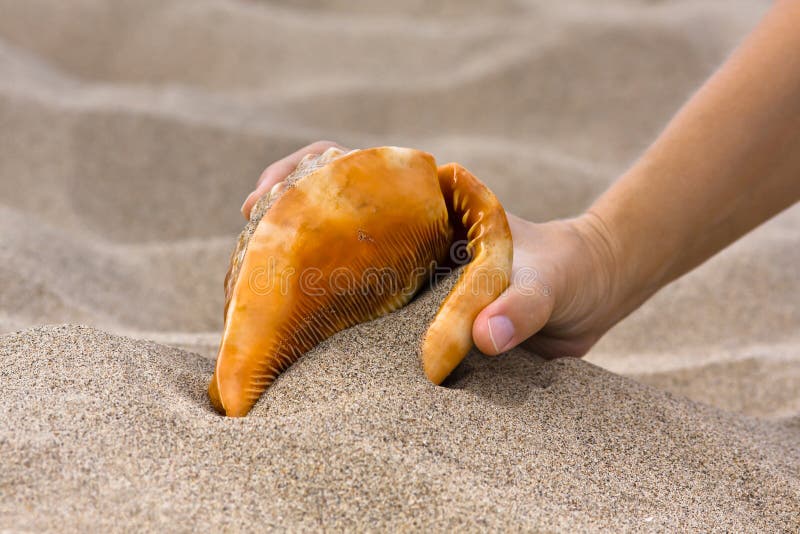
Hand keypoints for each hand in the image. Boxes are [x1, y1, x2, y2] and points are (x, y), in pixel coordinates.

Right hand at [242, 141, 626, 359]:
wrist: (591, 296)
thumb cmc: (569, 273)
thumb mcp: (548, 284)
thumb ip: (521, 305)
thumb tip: (485, 337)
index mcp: (426, 202)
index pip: (347, 167)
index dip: (297, 175)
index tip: (259, 200)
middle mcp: (406, 232)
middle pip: (322, 217)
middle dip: (274, 234)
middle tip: (241, 271)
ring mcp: (404, 271)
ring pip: (330, 265)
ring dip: (288, 282)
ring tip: (249, 314)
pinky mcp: (411, 314)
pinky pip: (355, 314)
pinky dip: (321, 326)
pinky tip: (294, 351)